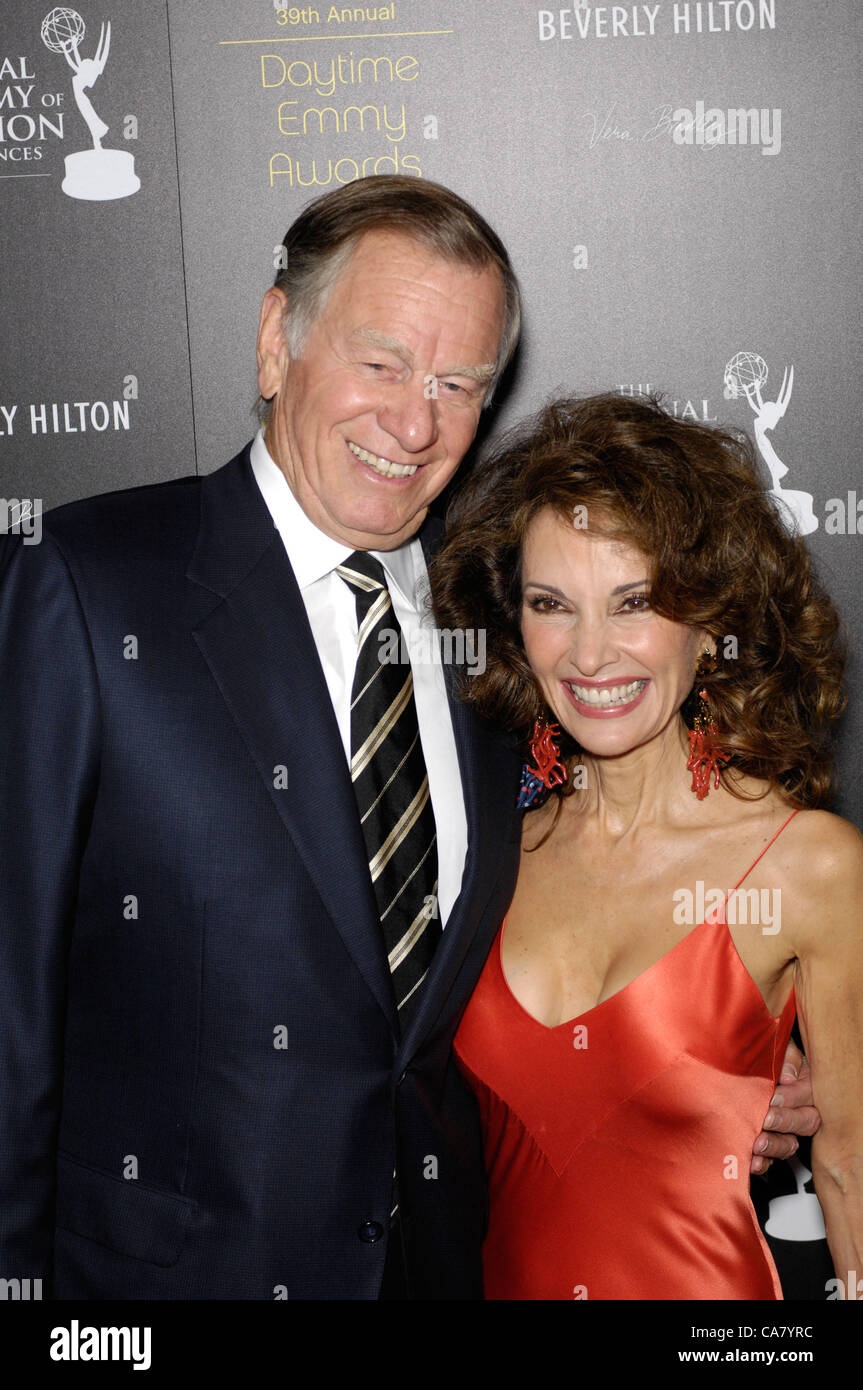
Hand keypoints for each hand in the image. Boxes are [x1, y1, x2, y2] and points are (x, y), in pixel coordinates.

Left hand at [751, 1040, 820, 1173]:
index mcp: (801, 1082)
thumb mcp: (770, 1047)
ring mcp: (783, 1129)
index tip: (774, 1095)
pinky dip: (763, 1162)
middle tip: (766, 1118)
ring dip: (775, 1145)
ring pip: (791, 1143)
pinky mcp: (768, 1145)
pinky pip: (771, 1160)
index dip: (793, 1096)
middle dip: (785, 1121)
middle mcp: (797, 1108)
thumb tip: (788, 1077)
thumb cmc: (753, 1054)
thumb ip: (783, 1056)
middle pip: (806, 1121)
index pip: (808, 1094)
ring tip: (758, 1143)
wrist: (724, 1068)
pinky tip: (753, 1161)